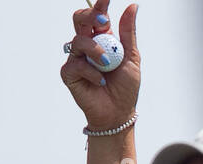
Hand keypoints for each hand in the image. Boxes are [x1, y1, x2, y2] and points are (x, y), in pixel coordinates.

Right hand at [60, 0, 140, 129]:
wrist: (119, 113)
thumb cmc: (125, 88)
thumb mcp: (131, 58)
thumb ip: (128, 33)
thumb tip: (133, 6)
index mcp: (102, 39)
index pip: (97, 16)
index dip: (99, 6)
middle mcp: (87, 45)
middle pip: (79, 20)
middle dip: (90, 16)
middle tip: (104, 21)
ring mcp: (76, 59)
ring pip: (78, 41)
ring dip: (95, 51)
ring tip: (107, 65)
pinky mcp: (69, 74)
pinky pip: (75, 65)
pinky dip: (91, 73)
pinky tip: (101, 82)